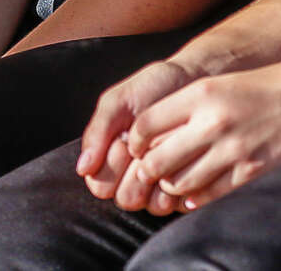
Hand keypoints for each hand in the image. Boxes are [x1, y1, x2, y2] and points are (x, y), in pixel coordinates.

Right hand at [77, 59, 195, 209]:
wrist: (197, 76)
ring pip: (152, 205)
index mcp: (111, 161)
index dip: (114, 163)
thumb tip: (83, 168)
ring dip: (163, 174)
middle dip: (139, 170)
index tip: (126, 138)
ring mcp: (160, 185)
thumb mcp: (121, 100)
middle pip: (126, 199)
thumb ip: (98, 130)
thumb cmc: (155, 87)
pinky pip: (182, 200)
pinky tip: (189, 155)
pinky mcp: (186, 187)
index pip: (101, 186)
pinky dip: (185, 179)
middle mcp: (133, 178)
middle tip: (151, 142)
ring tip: (171, 145)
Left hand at [119, 57, 280, 213]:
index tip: (141, 147)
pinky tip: (201, 190)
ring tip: (181, 178)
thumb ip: (187, 107)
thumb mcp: (223, 83)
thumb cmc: (269, 85)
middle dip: (150, 170)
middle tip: (156, 170)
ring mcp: (232, 150)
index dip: (135, 142)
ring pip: (178, 184)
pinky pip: (207, 197)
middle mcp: (213, 121)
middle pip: (154, 161)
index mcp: (203, 92)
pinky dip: (197, 198)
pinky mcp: (251, 172)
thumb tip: (150, 140)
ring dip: (174, 186)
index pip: (144, 126)